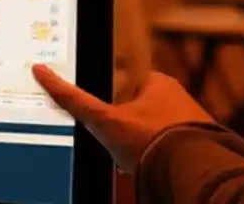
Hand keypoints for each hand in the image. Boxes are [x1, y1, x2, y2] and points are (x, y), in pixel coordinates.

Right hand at [33, 65, 214, 171]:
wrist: (190, 170)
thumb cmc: (148, 140)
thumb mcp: (103, 119)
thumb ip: (72, 99)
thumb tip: (41, 72)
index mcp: (157, 82)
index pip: (127, 88)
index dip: (114, 108)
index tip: (110, 125)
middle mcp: (178, 96)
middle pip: (143, 111)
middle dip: (132, 128)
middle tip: (123, 145)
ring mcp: (193, 120)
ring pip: (159, 130)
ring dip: (148, 144)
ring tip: (139, 160)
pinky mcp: (202, 142)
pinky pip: (177, 147)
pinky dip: (164, 156)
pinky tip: (156, 168)